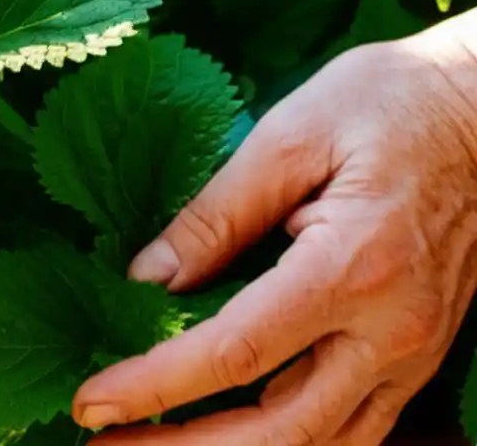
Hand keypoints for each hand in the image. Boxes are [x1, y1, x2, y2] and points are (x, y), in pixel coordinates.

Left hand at [71, 12, 476, 444]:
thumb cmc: (393, 102)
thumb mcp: (290, 135)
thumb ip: (215, 215)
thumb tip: (145, 278)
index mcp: (353, 266)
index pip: (235, 353)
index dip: (154, 385)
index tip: (91, 402)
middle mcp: (391, 328)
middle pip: (278, 429)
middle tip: (104, 443)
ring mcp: (415, 352)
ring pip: (321, 444)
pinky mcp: (421, 354)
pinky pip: (357, 429)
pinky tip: (236, 439)